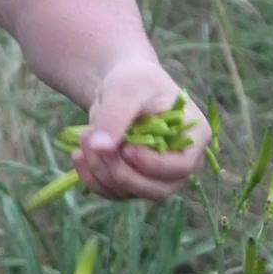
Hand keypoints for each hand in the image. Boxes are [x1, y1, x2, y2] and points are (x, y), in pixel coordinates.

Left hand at [72, 58, 209, 200]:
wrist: (120, 88)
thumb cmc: (133, 81)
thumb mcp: (125, 90)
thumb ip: (116, 116)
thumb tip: (101, 147)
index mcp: (194, 136)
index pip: (183, 166)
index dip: (153, 164)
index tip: (126, 148)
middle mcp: (181, 163)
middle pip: (158, 188)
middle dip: (120, 171)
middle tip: (93, 143)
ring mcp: (158, 176)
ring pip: (132, 192)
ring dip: (102, 172)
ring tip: (83, 140)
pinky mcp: (134, 181)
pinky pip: (114, 192)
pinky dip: (93, 178)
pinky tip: (78, 155)